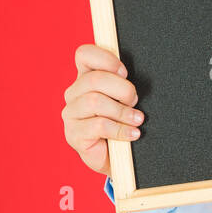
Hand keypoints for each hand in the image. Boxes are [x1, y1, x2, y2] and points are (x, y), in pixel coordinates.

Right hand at [62, 44, 142, 176]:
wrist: (121, 158)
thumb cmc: (125, 122)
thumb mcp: (127, 98)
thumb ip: (125, 82)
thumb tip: (140, 72)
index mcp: (85, 78)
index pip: (84, 54)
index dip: (106, 60)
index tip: (125, 73)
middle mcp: (74, 94)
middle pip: (95, 79)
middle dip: (123, 90)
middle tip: (135, 102)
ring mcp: (71, 114)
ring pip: (95, 101)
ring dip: (122, 111)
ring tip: (137, 120)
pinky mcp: (73, 134)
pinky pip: (98, 125)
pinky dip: (120, 129)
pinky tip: (133, 134)